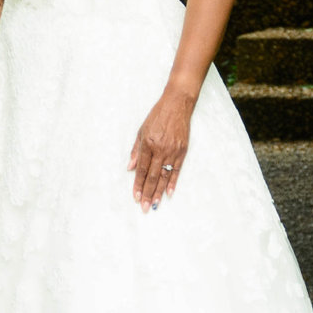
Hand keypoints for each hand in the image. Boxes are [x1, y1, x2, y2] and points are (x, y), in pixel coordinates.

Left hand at [128, 87, 194, 210]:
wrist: (177, 104)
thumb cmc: (157, 116)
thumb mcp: (142, 130)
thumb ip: (136, 150)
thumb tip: (130, 168)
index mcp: (148, 144)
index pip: (141, 169)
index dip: (138, 185)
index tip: (136, 197)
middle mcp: (160, 149)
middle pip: (152, 176)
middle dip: (148, 193)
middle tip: (144, 207)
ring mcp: (172, 151)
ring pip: (164, 176)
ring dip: (159, 192)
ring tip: (155, 205)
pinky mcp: (182, 151)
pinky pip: (176, 170)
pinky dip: (172, 183)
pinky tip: (169, 194)